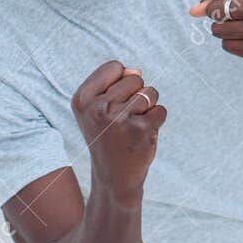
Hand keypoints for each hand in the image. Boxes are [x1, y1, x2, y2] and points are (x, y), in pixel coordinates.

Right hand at [72, 61, 164, 199]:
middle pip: (135, 79)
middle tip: (122, 120)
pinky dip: (156, 121)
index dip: (120, 82)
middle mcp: (98, 108)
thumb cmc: (107, 135)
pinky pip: (160, 110)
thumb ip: (114, 82)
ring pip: (150, 92)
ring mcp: (119, 119)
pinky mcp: (141, 129)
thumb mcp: (97, 107)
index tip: (111, 103)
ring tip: (132, 126)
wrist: (113, 175)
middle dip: (135, 96)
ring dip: (147, 108)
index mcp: (82, 99)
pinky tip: (141, 135)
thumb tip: (136, 71)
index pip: (114, 66)